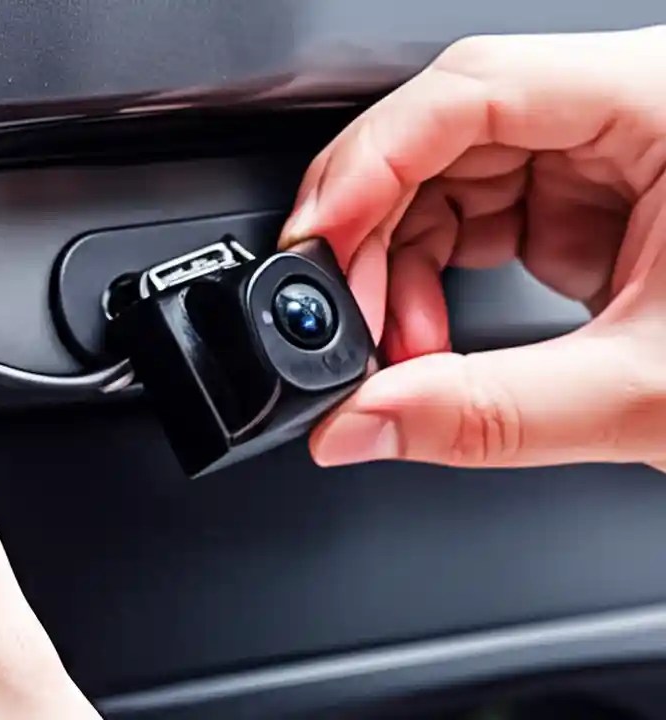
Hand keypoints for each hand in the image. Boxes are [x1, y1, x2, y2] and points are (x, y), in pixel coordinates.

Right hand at [279, 25, 665, 470]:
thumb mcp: (651, 391)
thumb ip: (489, 414)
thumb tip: (361, 422)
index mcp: (665, 102)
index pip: (473, 90)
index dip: (372, 162)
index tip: (317, 241)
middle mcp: (631, 111)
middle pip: (444, 136)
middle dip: (375, 234)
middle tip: (342, 320)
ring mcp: (609, 156)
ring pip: (449, 182)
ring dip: (399, 271)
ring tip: (403, 355)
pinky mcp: (594, 205)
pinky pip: (479, 222)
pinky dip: (436, 284)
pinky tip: (434, 342)